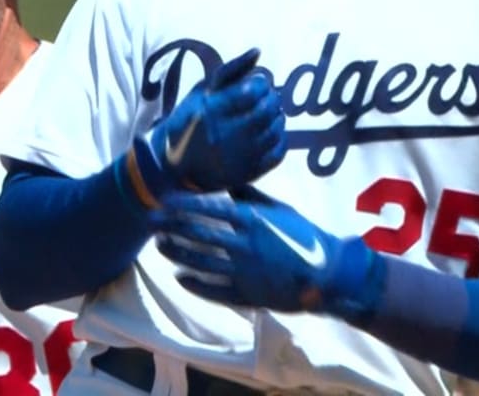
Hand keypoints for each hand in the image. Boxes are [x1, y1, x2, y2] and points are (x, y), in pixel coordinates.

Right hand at [135, 48, 284, 198]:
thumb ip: (232, 69)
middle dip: (272, 99)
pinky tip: (267, 133)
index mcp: (212, 111)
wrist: (174, 167)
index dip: (262, 84)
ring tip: (267, 115)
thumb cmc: (189, 121)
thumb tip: (258, 51)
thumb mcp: (202, 90)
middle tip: (267, 98)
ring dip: (277, 118)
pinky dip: (278, 138)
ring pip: (275, 131)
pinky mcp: (247, 174)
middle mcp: (226, 136)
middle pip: (267, 111)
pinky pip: (277, 152)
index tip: (258, 84)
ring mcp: (238, 158)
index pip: (253, 91)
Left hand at [154, 186, 379, 319]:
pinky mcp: (245, 294)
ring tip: (161, 247)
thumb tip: (227, 183)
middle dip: (171, 227)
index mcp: (252, 220)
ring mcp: (242, 271)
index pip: (208, 209)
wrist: (326, 273)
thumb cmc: (304, 235)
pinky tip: (180, 276)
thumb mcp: (279, 210)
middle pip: (197, 235)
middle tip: (151, 222)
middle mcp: (242, 245)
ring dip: (177, 253)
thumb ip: (251, 197)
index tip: (164, 201)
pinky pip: (213, 289)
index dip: (183, 205)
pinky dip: (194, 283)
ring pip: (200, 261)